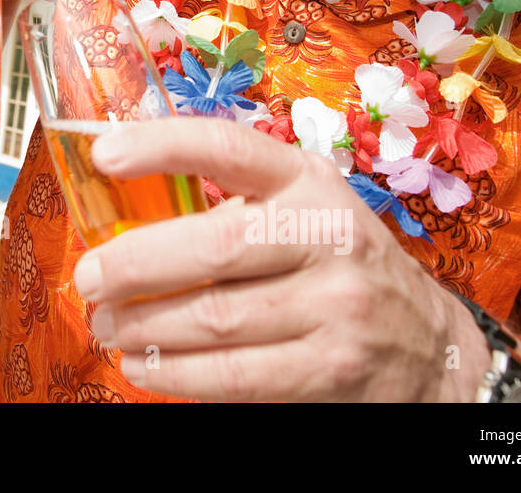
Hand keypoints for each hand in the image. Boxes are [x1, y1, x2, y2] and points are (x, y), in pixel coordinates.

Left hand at [73, 118, 489, 400]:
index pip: (230, 149)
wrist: (431, 344)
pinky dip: (175, 374)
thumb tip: (124, 214)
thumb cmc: (339, 264)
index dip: (163, 145)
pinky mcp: (331, 370)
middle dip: (134, 264)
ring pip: (214, 318)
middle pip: (213, 246)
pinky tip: (142, 367)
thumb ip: (236, 204)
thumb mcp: (305, 210)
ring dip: (143, 327)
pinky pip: (234, 376)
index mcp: (308, 182)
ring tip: (106, 326)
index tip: (103, 154)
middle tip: (89, 278)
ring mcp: (336, 305)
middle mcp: (328, 234)